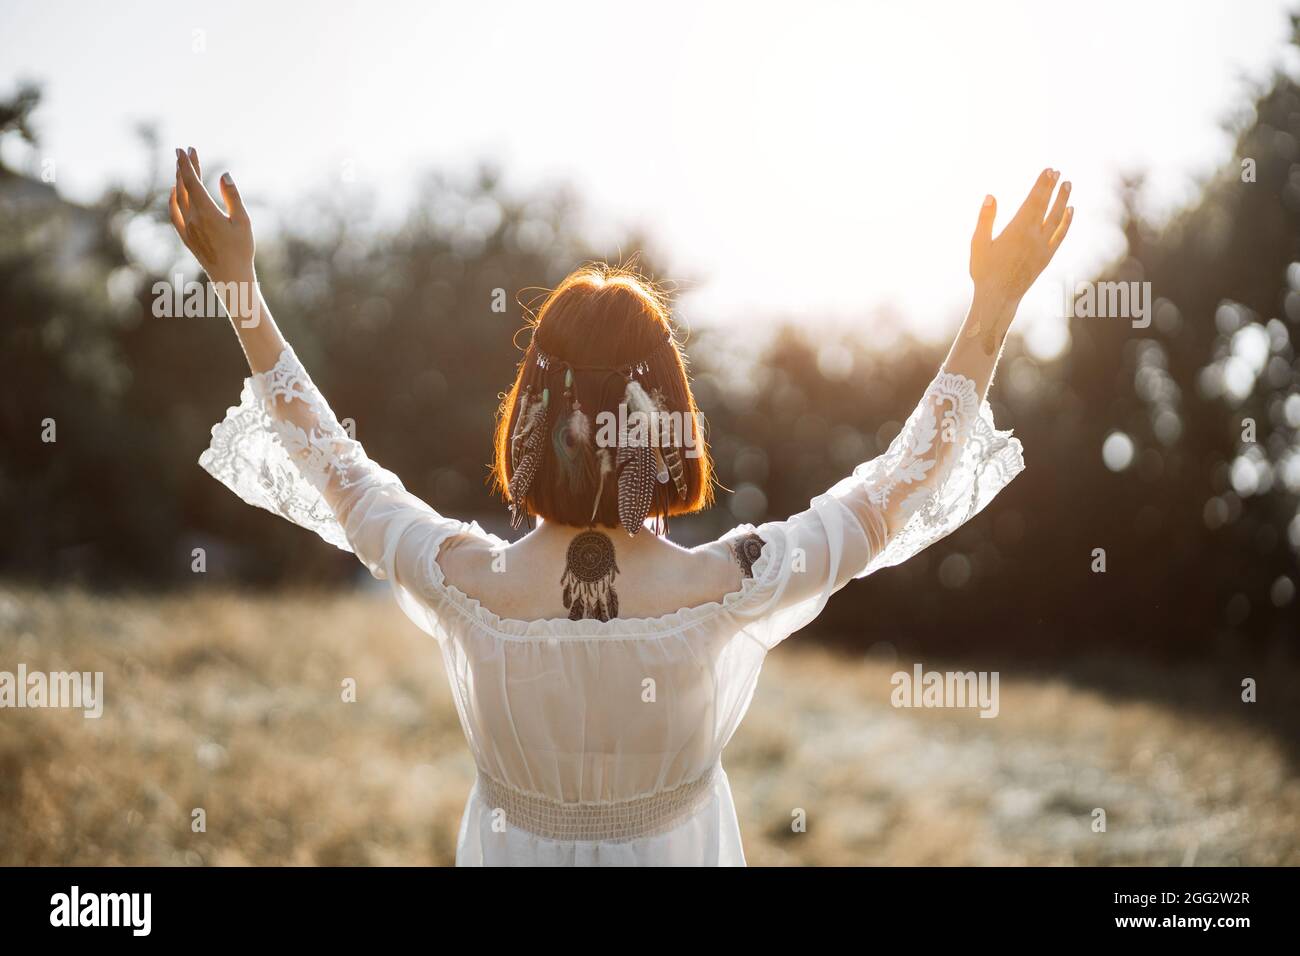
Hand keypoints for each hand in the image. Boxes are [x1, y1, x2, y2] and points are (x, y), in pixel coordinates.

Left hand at [168, 147, 253, 280]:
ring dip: (178, 181)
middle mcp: (191, 218)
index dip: (187, 164)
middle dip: (183, 167)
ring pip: (177, 198)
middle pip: (183, 186)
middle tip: (184, 151)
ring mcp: (186, 227)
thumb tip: (224, 175)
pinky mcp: (185, 236)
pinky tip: (175, 192)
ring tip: (182, 168)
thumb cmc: (241, 249)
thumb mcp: (243, 221)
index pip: (191, 181)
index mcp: (206, 212)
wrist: (230, 276)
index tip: (185, 149)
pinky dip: (173, 198)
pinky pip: (174, 212)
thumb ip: (233, 196)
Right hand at [969, 168, 1072, 304]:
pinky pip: (1061, 235)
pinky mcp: (1047, 257)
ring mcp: (1043, 247)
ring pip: (1058, 219)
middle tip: (1059, 173)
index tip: (1049, 170)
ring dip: (1063, 200)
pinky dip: (1067, 221)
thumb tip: (990, 196)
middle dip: (1054, 188)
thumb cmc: (984, 271)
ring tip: (1067, 186)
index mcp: (1017, 230)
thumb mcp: (978, 244)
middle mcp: (1034, 237)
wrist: (999, 297)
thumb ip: (985, 219)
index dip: (1043, 184)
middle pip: (1048, 206)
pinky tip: (1070, 211)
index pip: (1034, 201)